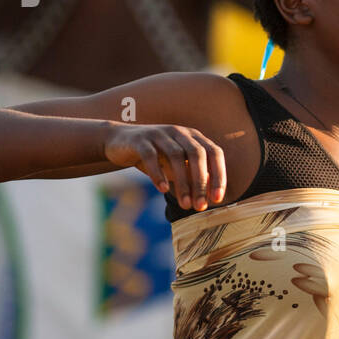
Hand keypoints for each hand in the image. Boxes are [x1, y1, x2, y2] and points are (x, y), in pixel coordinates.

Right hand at [104, 123, 226, 210]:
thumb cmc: (156, 158)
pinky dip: (158, 173)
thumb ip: (193, 176)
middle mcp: (179, 132)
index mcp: (193, 137)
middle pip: (197, 154)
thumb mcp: (177, 167)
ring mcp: (159, 133)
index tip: (218, 198)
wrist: (119, 142)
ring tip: (185, 204)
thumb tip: (212, 197)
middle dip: (201, 182)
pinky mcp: (140, 140)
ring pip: (176, 156)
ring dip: (183, 182)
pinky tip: (163, 190)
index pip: (214, 153)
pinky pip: (151, 156)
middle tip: (200, 206)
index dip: (219, 175)